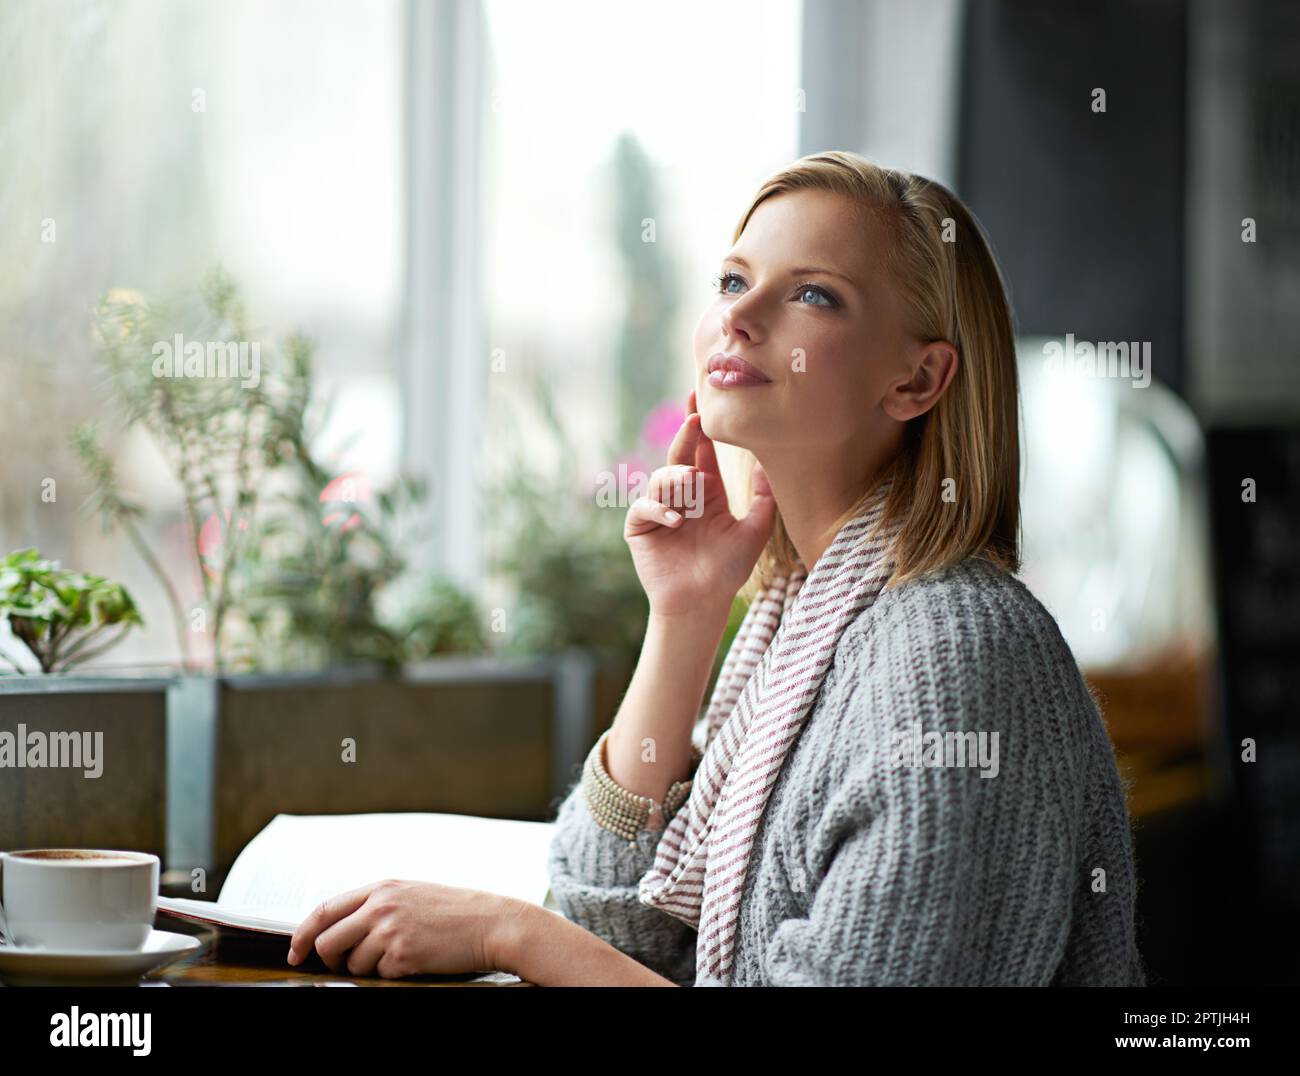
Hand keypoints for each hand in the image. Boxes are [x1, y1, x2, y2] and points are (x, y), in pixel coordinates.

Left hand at [286, 879, 522, 978]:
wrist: (491, 923)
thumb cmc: (455, 911)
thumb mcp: (412, 894)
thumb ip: (377, 905)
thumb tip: (339, 929)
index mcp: (381, 888)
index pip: (324, 910)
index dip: (303, 934)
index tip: (296, 951)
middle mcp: (381, 907)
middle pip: (328, 941)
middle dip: (329, 960)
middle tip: (341, 967)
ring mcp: (390, 931)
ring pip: (352, 964)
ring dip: (367, 969)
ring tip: (399, 956)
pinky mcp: (402, 955)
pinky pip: (378, 976)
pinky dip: (391, 974)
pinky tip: (415, 961)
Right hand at [625, 388, 775, 617]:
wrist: (702, 602)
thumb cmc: (728, 570)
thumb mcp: (754, 531)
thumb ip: (764, 499)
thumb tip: (766, 463)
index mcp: (707, 492)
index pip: (701, 452)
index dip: (700, 428)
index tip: (700, 400)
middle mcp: (681, 496)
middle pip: (679, 456)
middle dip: (684, 435)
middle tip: (695, 420)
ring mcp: (658, 510)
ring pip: (660, 478)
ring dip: (676, 478)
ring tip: (691, 486)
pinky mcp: (640, 527)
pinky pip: (644, 507)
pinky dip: (660, 509)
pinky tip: (677, 519)